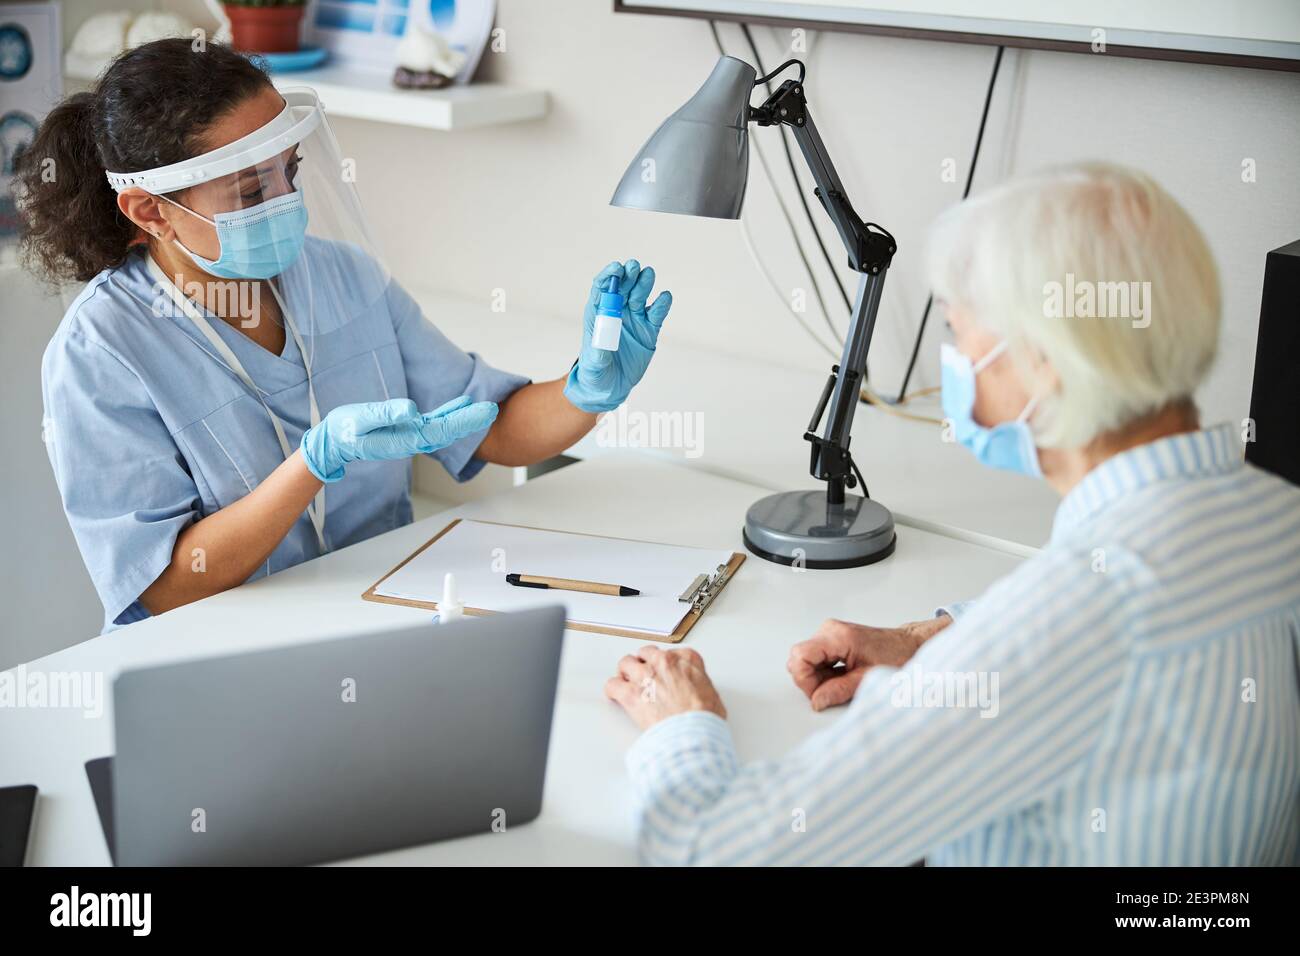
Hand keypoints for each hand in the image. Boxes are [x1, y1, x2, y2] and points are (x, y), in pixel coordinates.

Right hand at [301, 395, 497, 482]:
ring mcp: (411, 434)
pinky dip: (450, 411)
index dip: (464, 421)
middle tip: (494, 408)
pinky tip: (463, 402)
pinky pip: (434, 420)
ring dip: (466, 416)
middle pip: (448, 430)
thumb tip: (412, 410)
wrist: (333, 443)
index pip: (440, 431)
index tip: (483, 411)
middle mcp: (412, 439)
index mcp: (403, 440)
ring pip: (444, 425)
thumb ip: (384, 416)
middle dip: (472, 420)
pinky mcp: (407, 428)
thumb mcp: (358, 421)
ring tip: (487, 406)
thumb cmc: (342, 432)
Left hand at [563, 259, 671, 412]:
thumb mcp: (593, 364)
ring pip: (640, 295)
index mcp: (598, 313)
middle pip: (623, 286)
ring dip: (644, 283)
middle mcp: (617, 311)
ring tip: (648, 275)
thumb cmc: (595, 372)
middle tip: (634, 266)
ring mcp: (634, 319)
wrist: (609, 388)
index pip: (602, 287)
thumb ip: (599, 351)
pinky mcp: (649, 330)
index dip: (609, 275)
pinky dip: (662, 304)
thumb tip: (605, 341)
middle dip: (628, 275)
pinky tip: (664, 297)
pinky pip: (657, 313)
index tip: (617, 268)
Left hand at [604, 645, 726, 731]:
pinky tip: (615, 696)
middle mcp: (664, 663)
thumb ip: (700, 685)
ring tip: (626, 682)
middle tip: (644, 676)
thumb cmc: (704, 718)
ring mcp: (645, 676)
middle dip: (644, 664)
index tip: (664, 671)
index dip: (665, 664)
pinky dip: (612, 690)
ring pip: (625, 663)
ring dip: (625, 673)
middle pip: (646, 654)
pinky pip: (612, 684)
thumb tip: (696, 693)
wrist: (692, 734)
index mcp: (686, 660)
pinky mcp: (630, 693)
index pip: (671, 652)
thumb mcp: (712, 694)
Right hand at [787, 616, 952, 711]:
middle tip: (833, 690)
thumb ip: (840, 690)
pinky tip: (842, 676)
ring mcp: (829, 633)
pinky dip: (824, 672)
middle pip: (799, 658)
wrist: (909, 644)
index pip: (800, 656)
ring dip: (818, 677)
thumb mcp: (869, 678)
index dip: (805, 680)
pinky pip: (815, 658)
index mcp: (838, 636)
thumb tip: (817, 701)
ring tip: (843, 681)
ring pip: (805, 659)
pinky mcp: (832, 639)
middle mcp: (830, 630)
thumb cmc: (897, 656)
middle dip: (810, 680)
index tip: (820, 693)